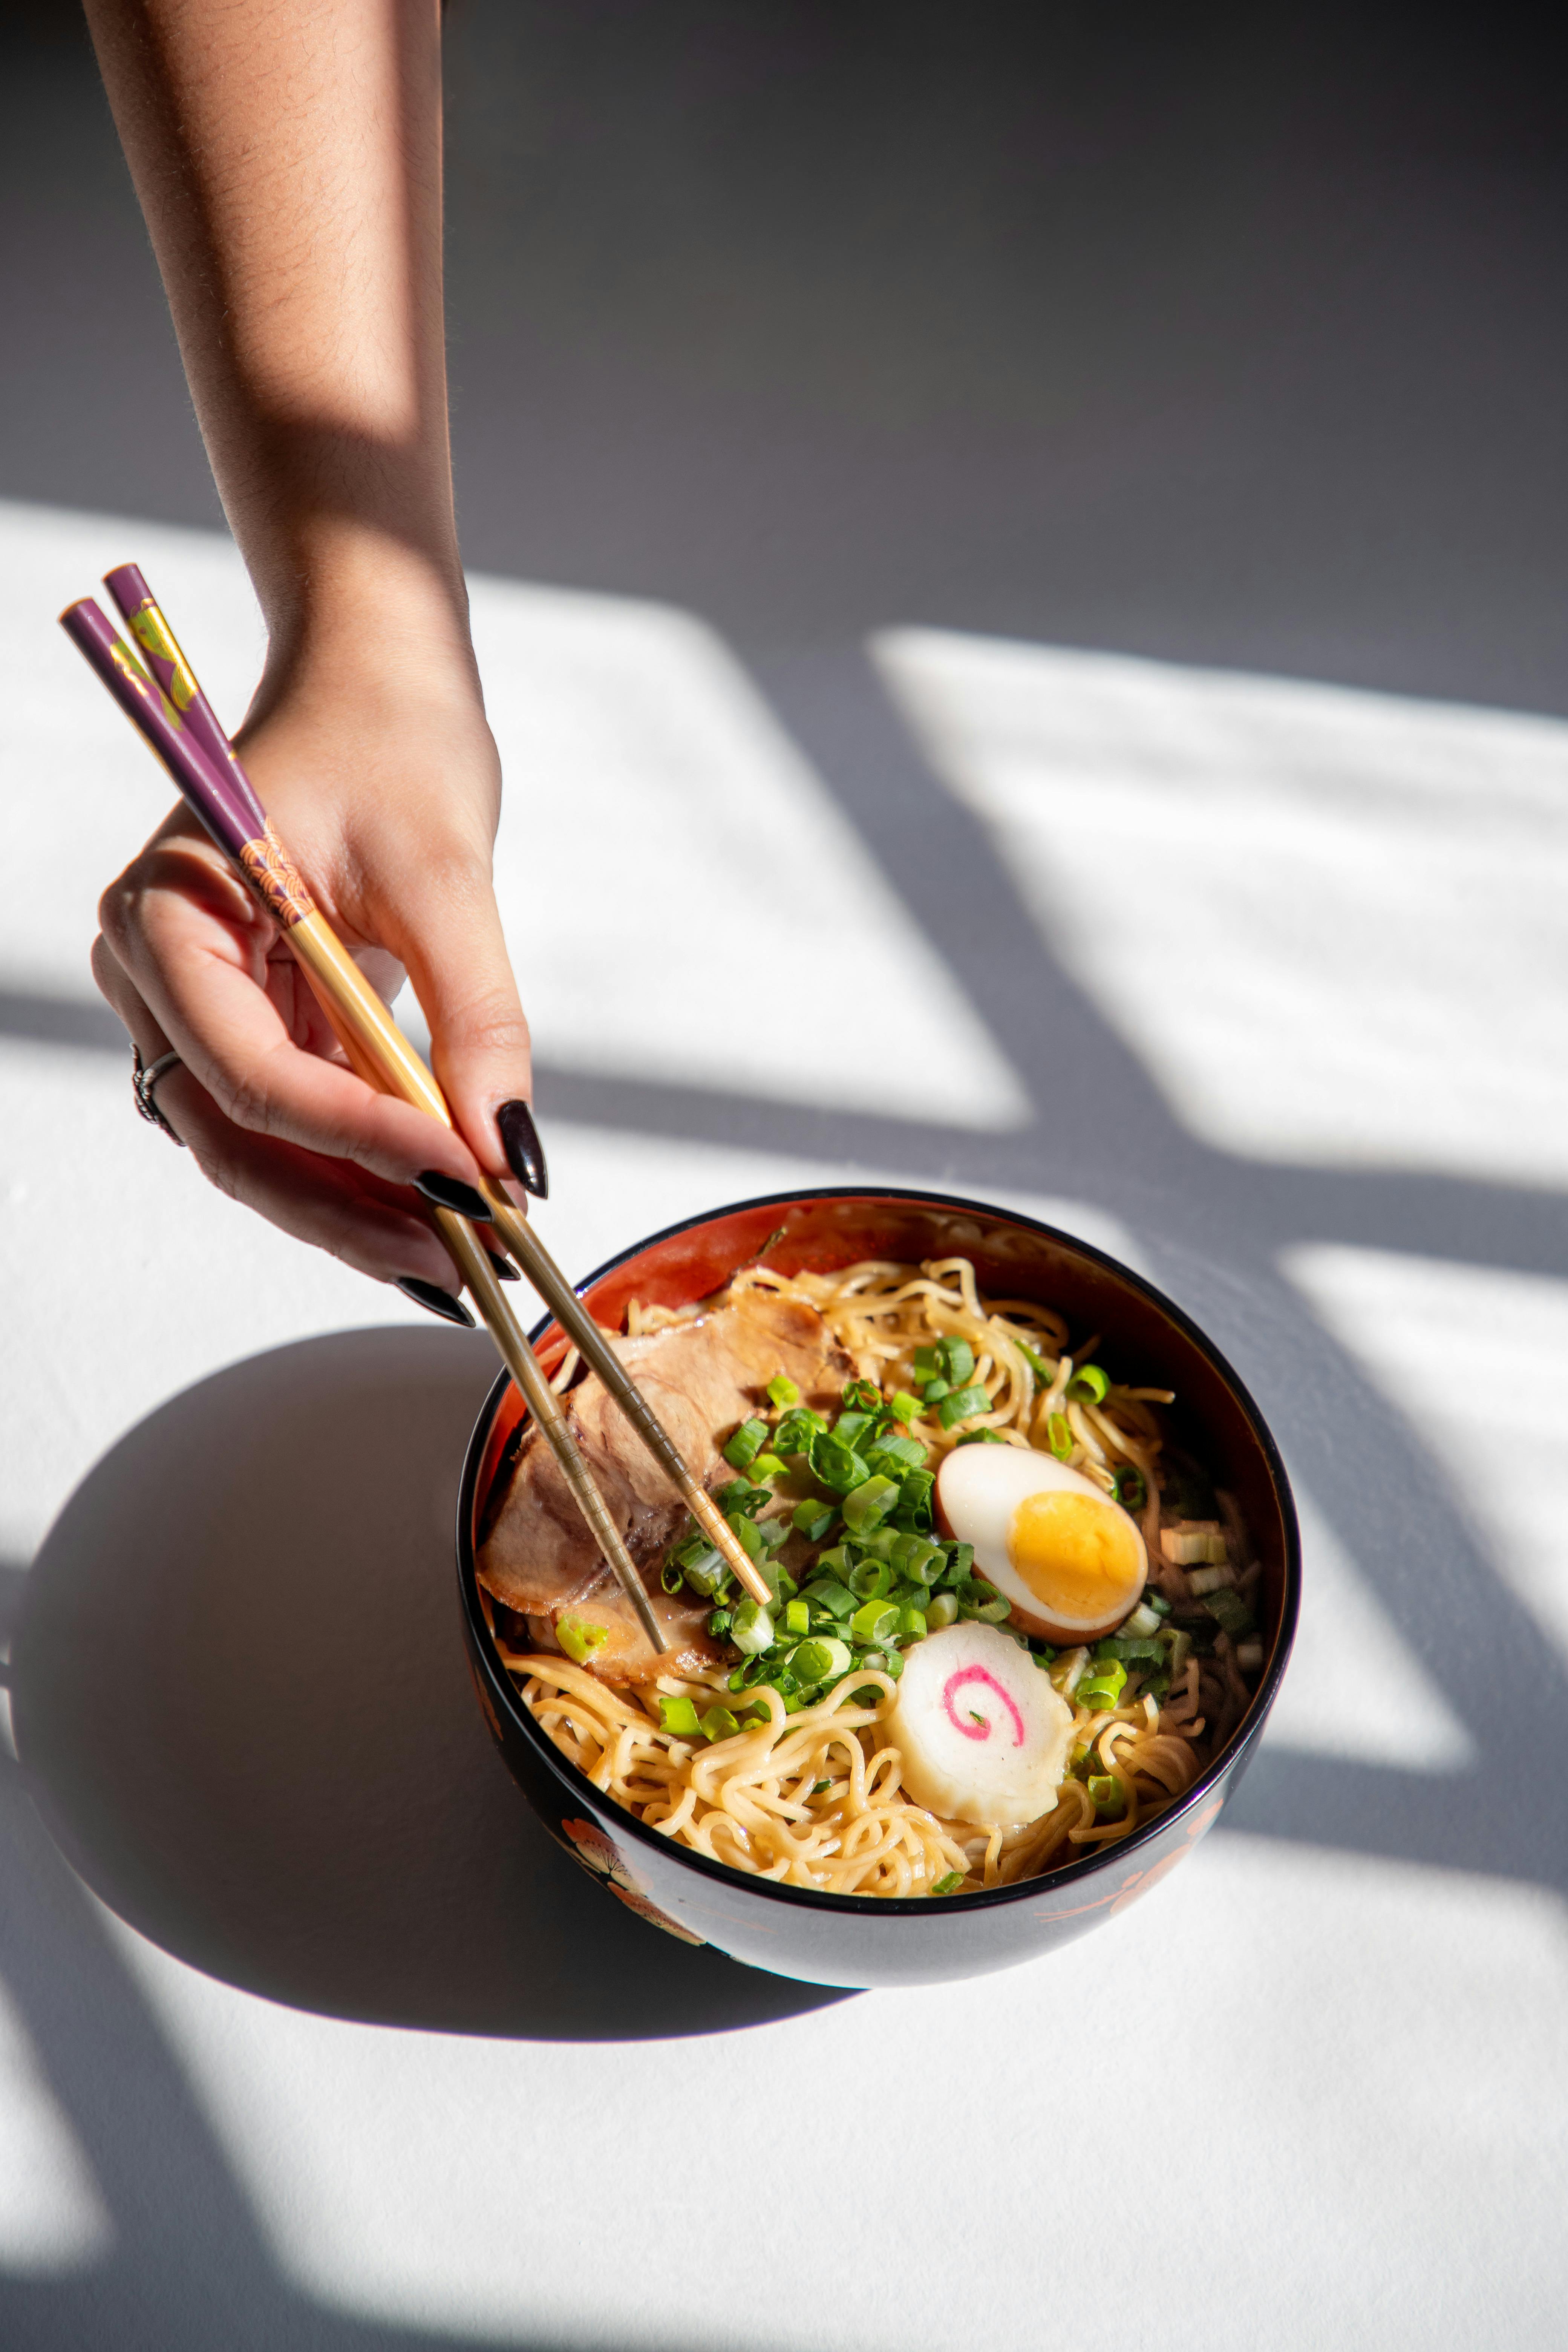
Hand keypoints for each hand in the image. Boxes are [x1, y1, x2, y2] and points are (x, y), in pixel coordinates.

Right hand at [93, 644, 534, 1300]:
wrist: (375, 686)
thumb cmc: (390, 740)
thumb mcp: (444, 873)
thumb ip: (475, 1017)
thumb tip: (507, 1151)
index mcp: (167, 918)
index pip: (252, 1067)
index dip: (356, 1137)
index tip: (462, 1180)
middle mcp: (159, 976)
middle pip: (241, 1136)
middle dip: (356, 1205)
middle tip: (467, 1259)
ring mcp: (200, 1010)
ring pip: (265, 1152)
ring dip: (363, 1208)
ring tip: (469, 1255)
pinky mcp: (255, 1027)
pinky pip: (299, 1125)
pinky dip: (367, 1172)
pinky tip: (441, 1212)